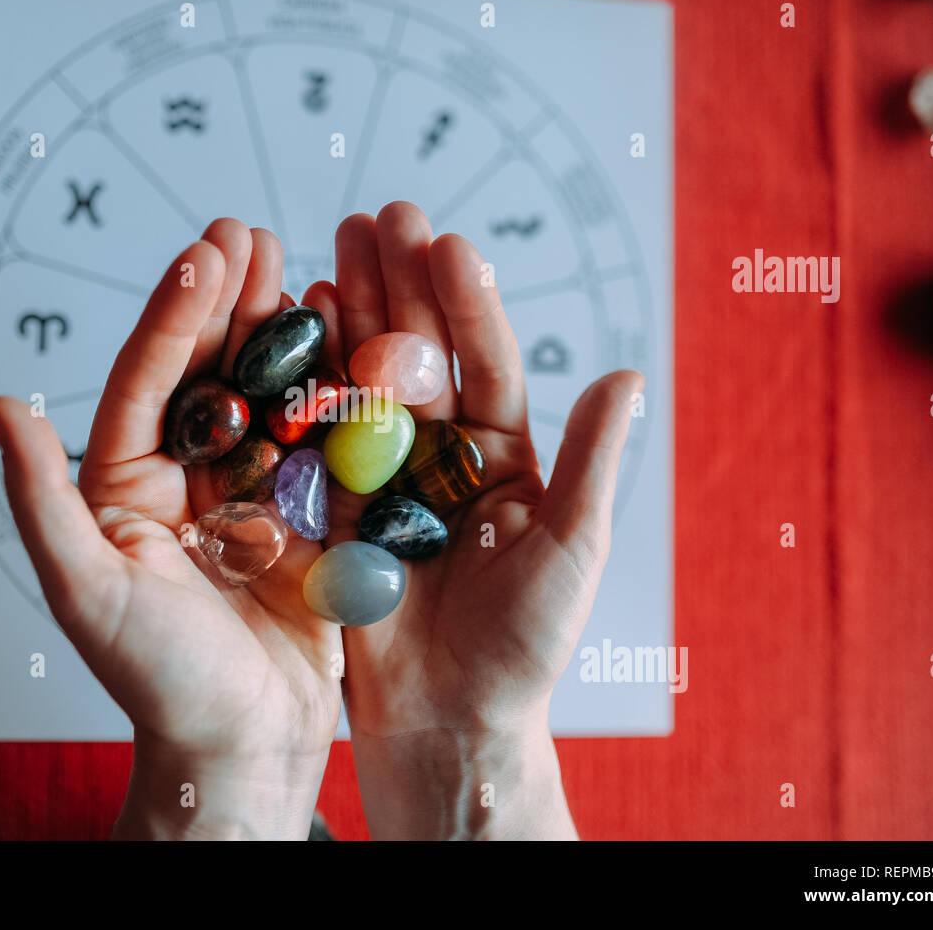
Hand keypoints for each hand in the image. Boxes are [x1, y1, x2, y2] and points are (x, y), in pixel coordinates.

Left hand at [0, 220, 341, 839]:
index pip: (149, 382)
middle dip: (228, 301)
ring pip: (266, 395)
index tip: (206, 252)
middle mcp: (187, 481)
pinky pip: (320, 440)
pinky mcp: (307, 518)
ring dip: (282, 331)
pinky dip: (335, 389)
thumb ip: (40, 497)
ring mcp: (251, 495)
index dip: (176, 313)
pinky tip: (350, 340)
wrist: (244, 745)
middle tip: (250, 232)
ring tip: (299, 267)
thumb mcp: (85, 589)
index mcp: (125, 488)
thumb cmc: (160, 682)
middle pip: (208, 372)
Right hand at [302, 202, 641, 839]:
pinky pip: (323, 433)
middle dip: (403, 284)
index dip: (469, 305)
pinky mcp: (338, 505)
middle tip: (381, 215)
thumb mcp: (570, 550)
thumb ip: (590, 464)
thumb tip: (628, 377)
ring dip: (356, 311)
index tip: (449, 244)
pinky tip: (304, 320)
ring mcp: (387, 475)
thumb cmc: (524, 644)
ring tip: (336, 243)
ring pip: (370, 379)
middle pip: (423, 354)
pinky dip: (311, 376)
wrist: (451, 717)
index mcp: (503, 455)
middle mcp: (444, 453)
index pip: (486, 364)